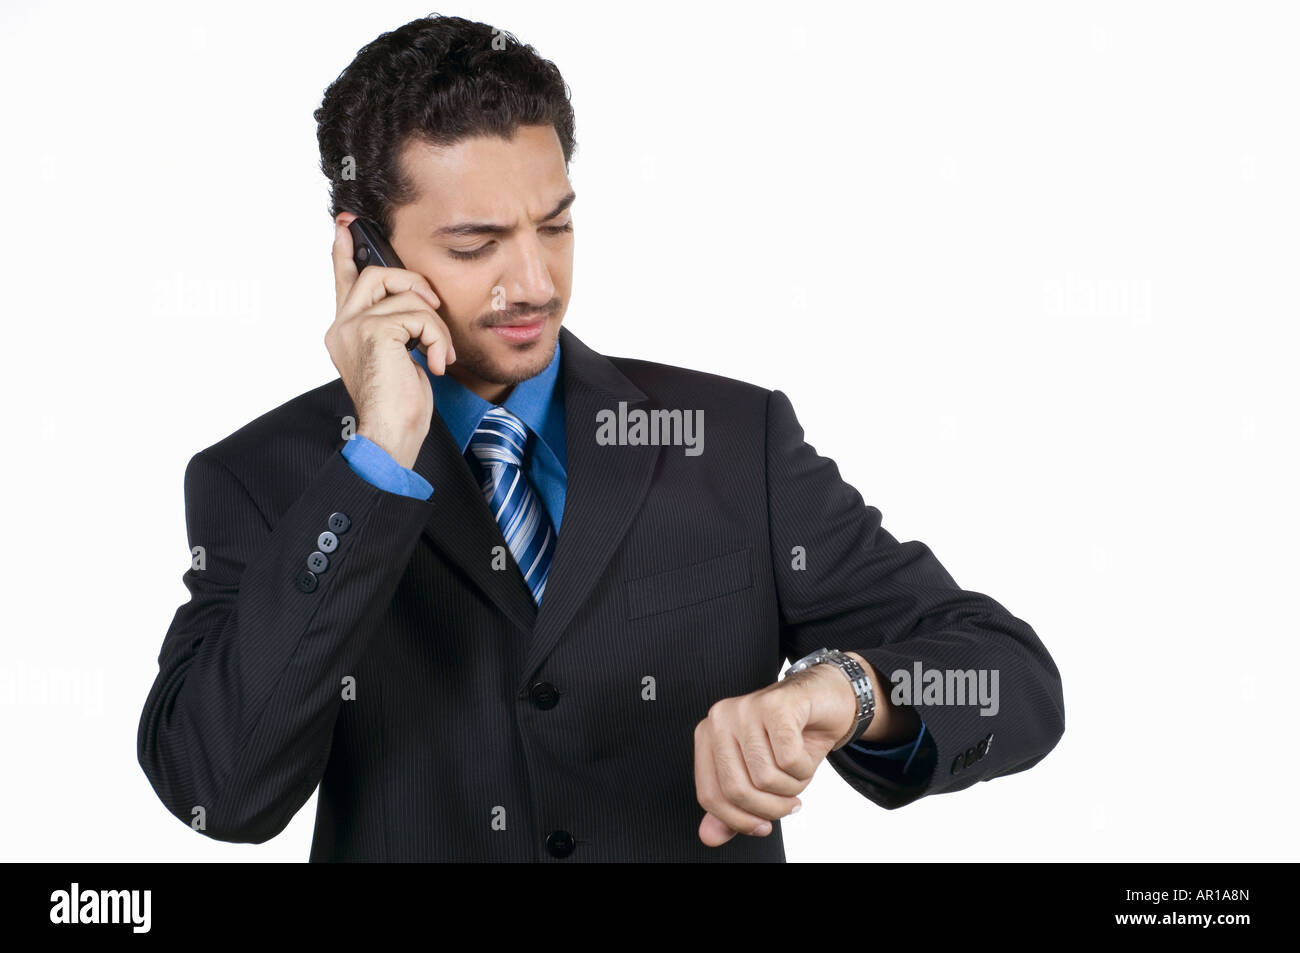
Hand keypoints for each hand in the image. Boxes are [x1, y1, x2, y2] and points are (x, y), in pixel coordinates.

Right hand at [325, 214, 455, 468]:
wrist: (391, 436)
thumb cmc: (398, 405)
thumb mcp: (398, 357)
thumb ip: (396, 326)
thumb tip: (415, 301)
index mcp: (344, 331)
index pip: (343, 280)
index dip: (344, 250)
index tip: (345, 224)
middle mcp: (342, 326)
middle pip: (377, 273)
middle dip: (414, 283)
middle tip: (433, 307)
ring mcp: (354, 327)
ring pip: (407, 296)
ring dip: (436, 325)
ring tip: (439, 353)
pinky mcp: (374, 333)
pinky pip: (420, 316)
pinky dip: (437, 338)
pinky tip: (436, 362)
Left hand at [693, 658, 858, 846]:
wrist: (825, 701)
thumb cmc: (790, 739)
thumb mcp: (759, 778)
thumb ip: (733, 807)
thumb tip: (709, 837)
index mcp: (708, 735)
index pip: (710, 795)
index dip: (738, 820)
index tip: (762, 826)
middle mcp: (720, 718)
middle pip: (736, 789)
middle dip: (769, 807)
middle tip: (789, 803)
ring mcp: (747, 708)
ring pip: (765, 777)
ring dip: (791, 787)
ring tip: (797, 772)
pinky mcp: (777, 704)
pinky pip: (789, 759)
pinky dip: (804, 769)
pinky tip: (806, 755)